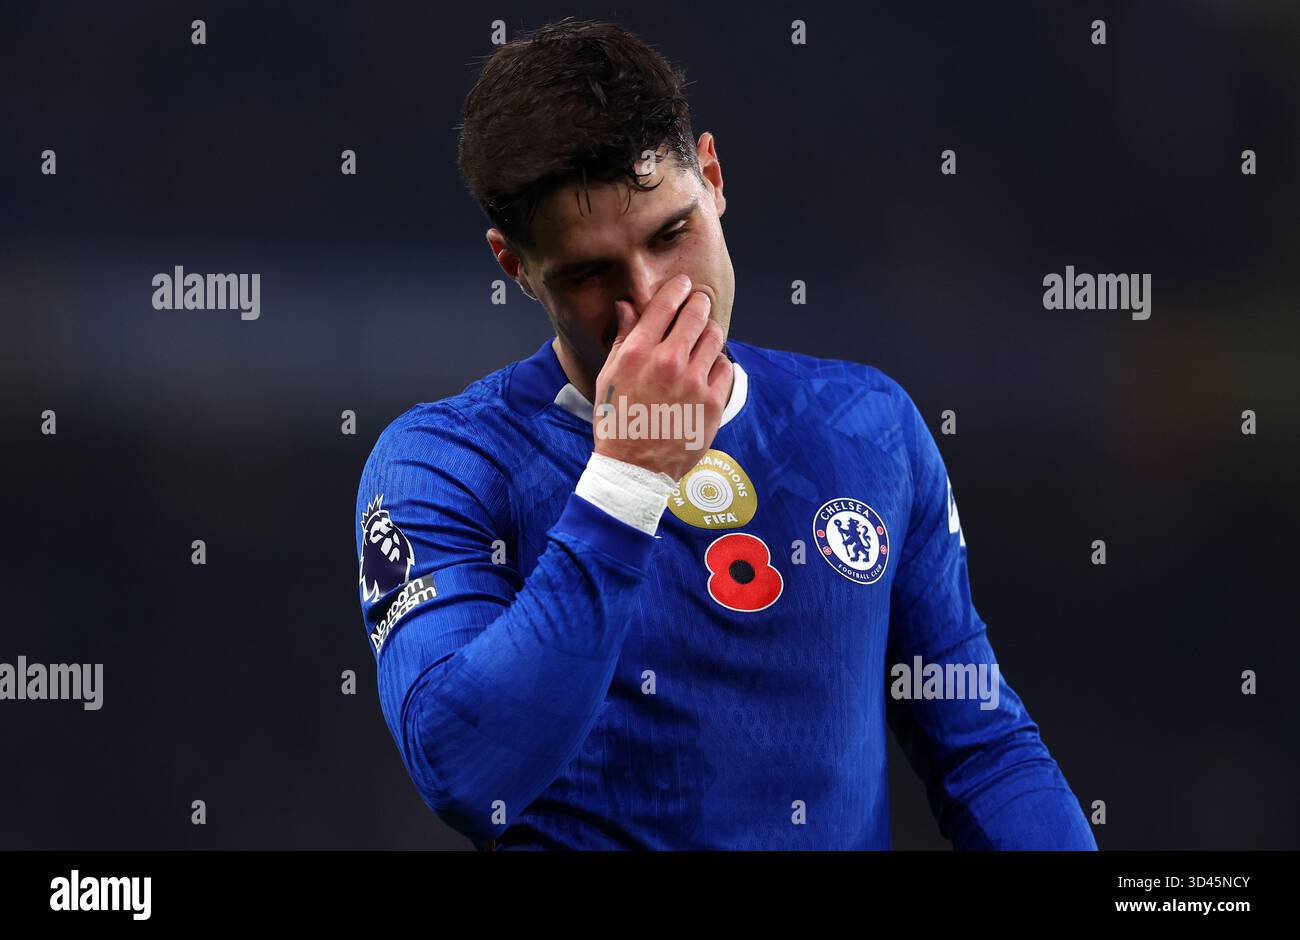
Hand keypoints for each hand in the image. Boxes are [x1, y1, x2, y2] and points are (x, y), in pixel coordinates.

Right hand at [592, 274, 731, 480]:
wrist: (635, 468)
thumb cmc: (618, 421)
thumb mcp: (609, 376)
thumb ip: (623, 337)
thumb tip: (628, 305)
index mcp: (639, 352)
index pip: (666, 303)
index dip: (678, 288)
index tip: (683, 286)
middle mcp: (668, 362)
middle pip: (697, 313)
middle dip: (699, 303)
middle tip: (698, 304)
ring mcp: (694, 382)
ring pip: (714, 337)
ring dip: (709, 332)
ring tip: (702, 338)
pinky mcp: (712, 402)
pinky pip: (724, 367)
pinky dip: (716, 363)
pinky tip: (706, 370)